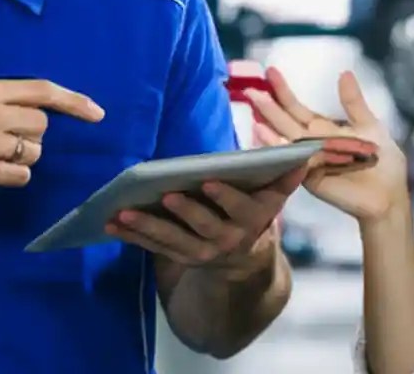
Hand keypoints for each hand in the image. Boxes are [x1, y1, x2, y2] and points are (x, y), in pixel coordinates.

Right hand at [0, 79, 104, 209]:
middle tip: (4, 144)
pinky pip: (23, 176)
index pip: (41, 90)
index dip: (73, 101)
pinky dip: (12, 178)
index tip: (97, 113)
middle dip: (32, 138)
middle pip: (42, 125)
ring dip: (22, 160)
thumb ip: (8, 103)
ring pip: (35, 152)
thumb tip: (54, 110)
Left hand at [105, 168, 304, 277]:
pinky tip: (110, 222)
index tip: (208, 181)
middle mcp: (226, 240)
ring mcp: (200, 252)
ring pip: (171, 240)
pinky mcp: (177, 257)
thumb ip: (285, 177)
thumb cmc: (254, 212)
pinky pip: (152, 247)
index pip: (239, 208)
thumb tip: (303, 154)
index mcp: (250, 221)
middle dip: (183, 211)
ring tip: (121, 212)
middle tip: (164, 194)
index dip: (224, 196)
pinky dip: (131, 235)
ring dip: (145, 226)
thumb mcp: (273, 198)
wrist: (245, 259)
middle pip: (202, 226)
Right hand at [244, 67, 407, 223]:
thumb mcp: (369, 125)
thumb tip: (344, 73)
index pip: (297, 108)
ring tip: (253, 103)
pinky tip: (261, 132)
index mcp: (324, 129)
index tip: (270, 71)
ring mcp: (307, 160)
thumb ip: (353, 102)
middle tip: (250, 88)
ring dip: (267, 121)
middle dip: (268, 104)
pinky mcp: (309, 176)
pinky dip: (275, 146)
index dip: (283, 91)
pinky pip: (291, 159)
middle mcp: (311, 143)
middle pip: (285, 121)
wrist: (390, 195)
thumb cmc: (383, 163)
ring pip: (284, 137)